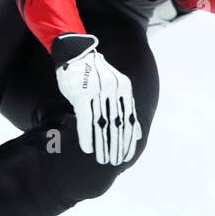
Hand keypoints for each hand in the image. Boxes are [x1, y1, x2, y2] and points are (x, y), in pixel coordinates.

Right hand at [52, 33, 141, 165]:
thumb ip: (126, 107)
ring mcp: (98, 92)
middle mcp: (114, 90)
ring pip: (102, 125)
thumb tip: (138, 131)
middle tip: (115, 163)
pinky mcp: (82, 95)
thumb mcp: (116, 85)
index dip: (128, 140)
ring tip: (102, 160)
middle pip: (117, 125)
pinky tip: (87, 149)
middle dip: (117, 146)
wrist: (75, 52)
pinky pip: (86, 120)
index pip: (130, 120)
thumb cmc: (94, 73)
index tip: (127, 156)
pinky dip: (86, 136)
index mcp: (124, 88)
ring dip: (103, 145)